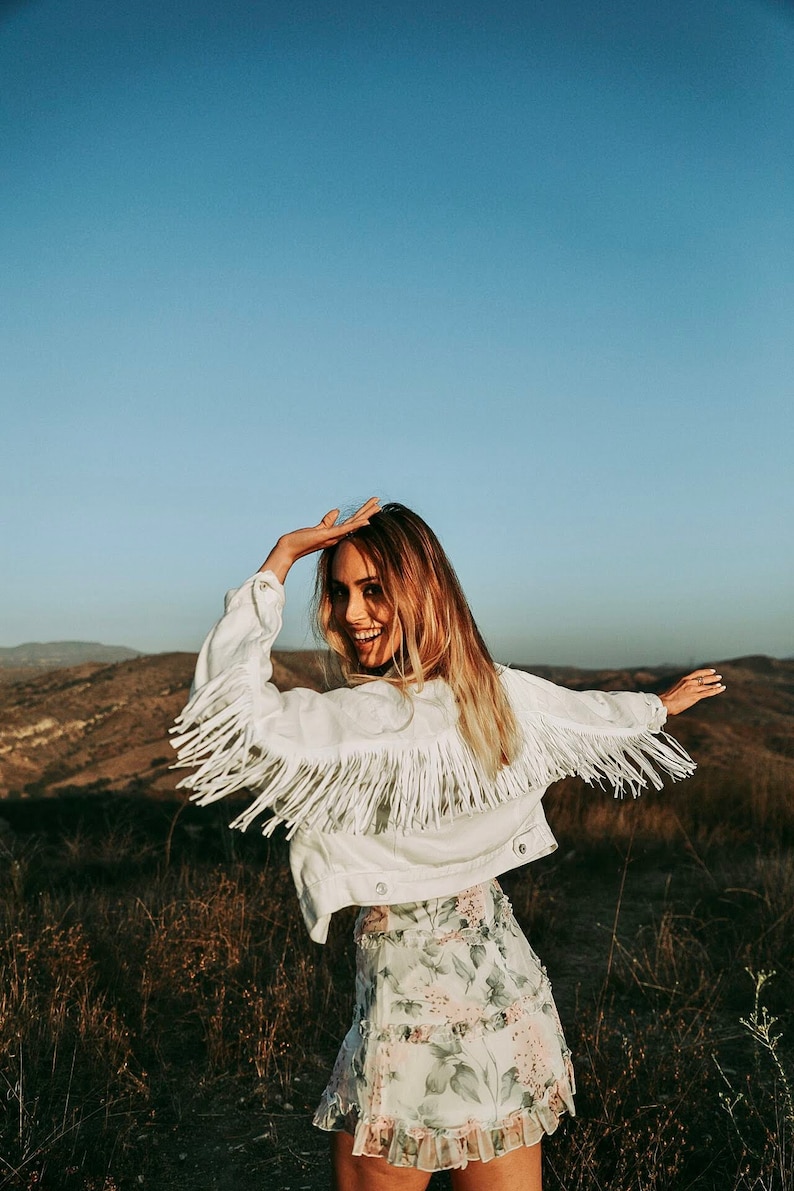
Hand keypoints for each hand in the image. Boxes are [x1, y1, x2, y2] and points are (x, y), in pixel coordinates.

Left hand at [259, 497, 380, 581]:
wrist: (289, 549)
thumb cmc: (302, 540)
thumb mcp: (318, 527)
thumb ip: (328, 520)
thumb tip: (337, 511)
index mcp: (337, 533)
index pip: (353, 522)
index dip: (363, 513)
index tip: (373, 505)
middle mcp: (338, 536)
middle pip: (356, 521)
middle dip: (368, 512)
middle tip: (380, 502)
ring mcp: (334, 536)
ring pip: (354, 524)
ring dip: (366, 515)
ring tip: (377, 506)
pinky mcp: (328, 535)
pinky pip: (345, 529)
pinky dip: (356, 525)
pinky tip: (366, 521)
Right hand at [659, 668, 725, 714]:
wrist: (666, 703)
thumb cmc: (668, 699)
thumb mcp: (676, 689)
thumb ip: (683, 688)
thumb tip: (687, 692)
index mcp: (684, 679)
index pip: (697, 673)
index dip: (706, 671)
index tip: (712, 671)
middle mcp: (689, 682)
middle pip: (704, 678)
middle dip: (712, 678)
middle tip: (719, 677)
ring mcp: (693, 689)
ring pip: (707, 686)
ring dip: (715, 685)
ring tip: (721, 684)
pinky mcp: (695, 696)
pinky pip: (708, 693)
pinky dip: (715, 690)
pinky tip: (720, 689)